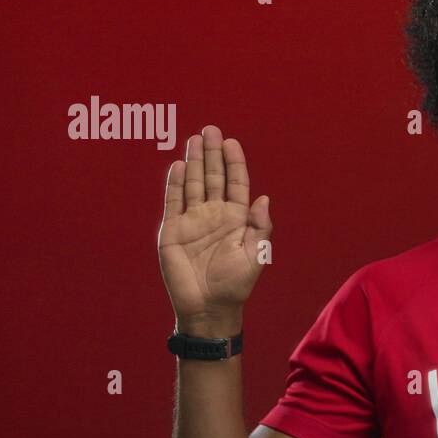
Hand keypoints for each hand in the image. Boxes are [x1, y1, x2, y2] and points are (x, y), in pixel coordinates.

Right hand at [158, 126, 271, 326]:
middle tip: (211, 130)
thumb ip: (261, 227)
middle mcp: (214, 214)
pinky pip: (173, 201)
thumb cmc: (235, 285)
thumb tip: (264, 198)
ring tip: (194, 140)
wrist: (208, 307)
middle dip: (212, 154)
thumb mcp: (255, 256)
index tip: (232, 142)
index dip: (234, 163)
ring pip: (192, 184)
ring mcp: (192, 220)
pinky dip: (174, 183)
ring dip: (193, 162)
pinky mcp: (173, 230)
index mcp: (237, 219)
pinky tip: (177, 165)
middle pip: (212, 177)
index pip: (235, 183)